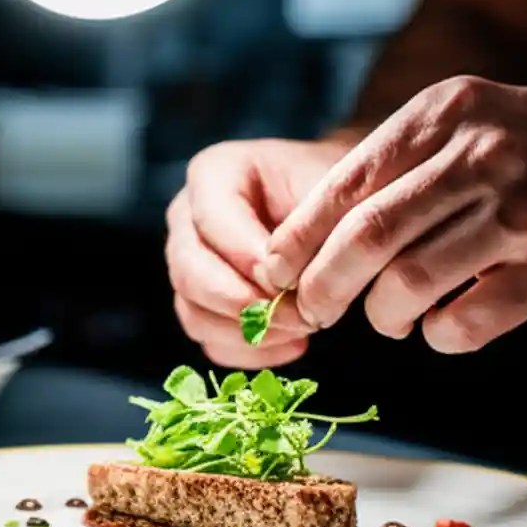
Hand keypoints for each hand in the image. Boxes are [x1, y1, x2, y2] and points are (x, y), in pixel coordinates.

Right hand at [166, 137, 355, 367]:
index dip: (250, 259)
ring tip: (304, 328)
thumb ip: (310, 230)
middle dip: (248, 305)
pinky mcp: (199, 303)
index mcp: (214, 173)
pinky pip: (209, 342)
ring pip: (195, 314)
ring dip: (250, 334)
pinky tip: (294, 344)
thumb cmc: (338, 194)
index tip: (294, 282)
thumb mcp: (334, 192)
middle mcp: (187, 217)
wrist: (340, 209)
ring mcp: (187, 263)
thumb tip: (286, 284)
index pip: (212, 221)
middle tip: (303, 317)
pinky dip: (251, 353)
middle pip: (191, 274)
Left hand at [259, 75, 526, 352]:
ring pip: (408, 286)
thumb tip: (311, 240)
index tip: (274, 271)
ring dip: (385, 316)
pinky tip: (443, 327)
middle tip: (309, 310)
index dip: (300, 237)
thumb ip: (398, 166)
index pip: (348, 183)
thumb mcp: (470, 122)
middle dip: (322, 286)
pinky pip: (462, 323)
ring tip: (390, 318)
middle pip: (367, 238)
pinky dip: (438, 335)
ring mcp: (521, 213)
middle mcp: (481, 155)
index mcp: (447, 114)